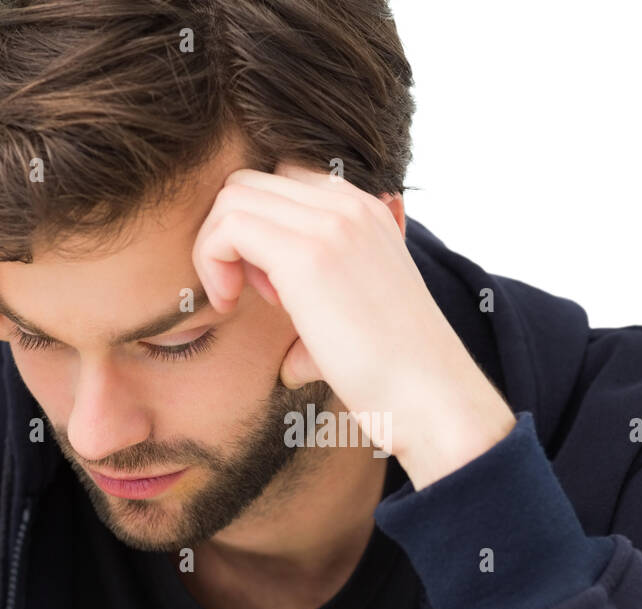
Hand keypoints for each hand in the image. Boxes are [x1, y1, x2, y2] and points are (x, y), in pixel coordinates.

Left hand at [191, 161, 515, 487]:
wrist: (429, 394)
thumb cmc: (397, 377)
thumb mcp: (364, 321)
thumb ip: (328, 319)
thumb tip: (289, 361)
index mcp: (367, 212)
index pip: (284, 180)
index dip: (261, 227)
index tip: (272, 288)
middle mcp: (351, 206)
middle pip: (252, 181)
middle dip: (234, 233)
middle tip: (252, 293)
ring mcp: (331, 224)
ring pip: (233, 195)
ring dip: (219, 246)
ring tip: (242, 298)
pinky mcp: (306, 255)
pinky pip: (228, 226)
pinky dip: (212, 260)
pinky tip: (233, 304)